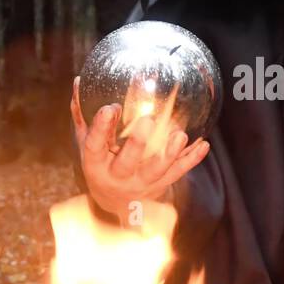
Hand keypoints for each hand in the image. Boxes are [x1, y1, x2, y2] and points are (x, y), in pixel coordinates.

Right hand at [71, 75, 210, 219]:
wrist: (115, 202)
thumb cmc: (101, 162)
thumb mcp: (86, 143)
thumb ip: (82, 114)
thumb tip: (80, 81)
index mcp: (96, 164)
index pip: (95, 146)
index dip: (101, 128)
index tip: (110, 107)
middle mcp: (118, 177)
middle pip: (127, 162)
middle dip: (137, 143)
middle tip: (148, 121)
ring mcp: (141, 183)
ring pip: (156, 171)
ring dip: (170, 154)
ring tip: (181, 135)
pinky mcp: (160, 185)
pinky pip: (178, 172)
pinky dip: (191, 159)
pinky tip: (203, 144)